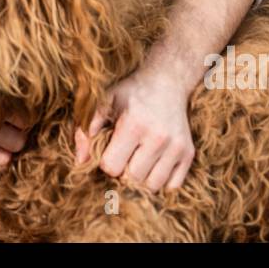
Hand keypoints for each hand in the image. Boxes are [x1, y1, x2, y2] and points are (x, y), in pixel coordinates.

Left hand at [73, 64, 194, 192]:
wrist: (168, 81)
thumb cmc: (130, 93)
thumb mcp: (104, 102)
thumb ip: (86, 129)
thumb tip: (80, 162)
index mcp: (134, 124)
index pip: (112, 167)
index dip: (106, 161)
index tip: (109, 149)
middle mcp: (158, 137)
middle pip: (132, 178)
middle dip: (123, 171)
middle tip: (124, 155)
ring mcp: (176, 146)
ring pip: (152, 186)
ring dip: (141, 179)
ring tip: (138, 160)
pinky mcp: (188, 153)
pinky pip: (172, 186)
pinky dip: (160, 181)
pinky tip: (154, 164)